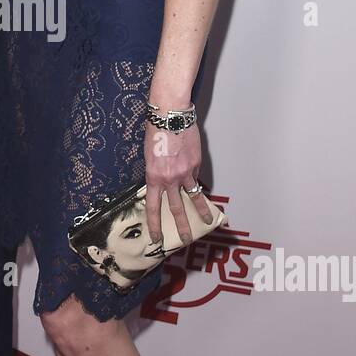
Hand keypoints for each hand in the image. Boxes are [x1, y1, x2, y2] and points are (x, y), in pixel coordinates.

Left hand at [143, 119, 210, 245]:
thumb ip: (156, 173)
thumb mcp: (149, 157)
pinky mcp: (196, 164)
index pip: (152, 207)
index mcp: (153, 178)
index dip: (155, 224)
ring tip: (207, 221)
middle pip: (175, 208)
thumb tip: (164, 183)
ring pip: (193, 196)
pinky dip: (196, 182)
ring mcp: (185, 173)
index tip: (156, 237)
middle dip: (180, 226)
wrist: (170, 116)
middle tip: (184, 239)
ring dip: (199, 211)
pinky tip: (199, 185)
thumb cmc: (155, 132)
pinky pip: (196, 177)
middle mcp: (170, 179)